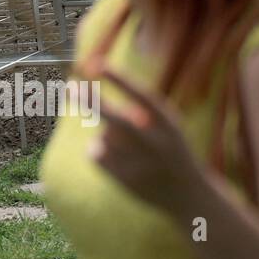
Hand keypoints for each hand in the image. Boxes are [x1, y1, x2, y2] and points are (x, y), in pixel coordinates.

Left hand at [86, 65, 206, 215]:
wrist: (188, 195)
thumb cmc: (170, 148)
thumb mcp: (165, 125)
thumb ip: (137, 108)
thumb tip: (88, 91)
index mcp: (169, 124)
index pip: (143, 97)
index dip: (120, 80)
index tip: (98, 63)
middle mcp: (156, 143)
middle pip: (117, 119)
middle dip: (92, 103)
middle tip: (71, 88)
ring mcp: (141, 164)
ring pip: (103, 136)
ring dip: (106, 137)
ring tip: (130, 150)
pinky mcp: (125, 179)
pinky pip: (95, 154)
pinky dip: (98, 152)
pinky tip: (120, 162)